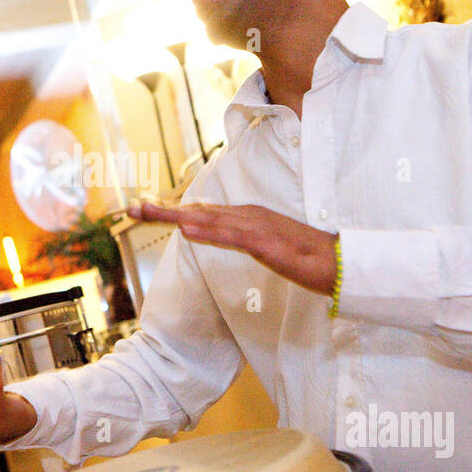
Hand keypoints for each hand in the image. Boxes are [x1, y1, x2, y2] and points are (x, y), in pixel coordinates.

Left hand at [129, 200, 337, 294]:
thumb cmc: (307, 257)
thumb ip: (245, 240)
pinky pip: (231, 236)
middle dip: (164, 211)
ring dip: (175, 215)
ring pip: (208, 219)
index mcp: (248, 217)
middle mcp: (249, 215)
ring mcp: (257, 227)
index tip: (144, 211)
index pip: (203, 213)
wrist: (339, 263)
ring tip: (147, 212)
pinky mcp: (266, 243)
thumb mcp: (268, 248)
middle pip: (199, 211)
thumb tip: (221, 236)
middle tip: (131, 208)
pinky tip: (187, 228)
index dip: (172, 212)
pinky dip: (207, 231)